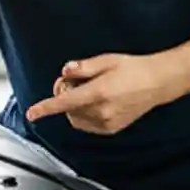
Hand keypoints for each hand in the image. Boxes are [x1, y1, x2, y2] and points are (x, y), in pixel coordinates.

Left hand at [24, 54, 178, 135]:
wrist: (158, 82)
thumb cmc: (133, 68)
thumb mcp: (106, 60)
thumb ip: (82, 67)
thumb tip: (65, 72)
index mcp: (98, 93)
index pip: (64, 102)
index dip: (45, 108)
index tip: (32, 113)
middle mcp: (102, 111)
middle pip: (67, 109)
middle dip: (64, 96)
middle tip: (74, 82)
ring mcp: (107, 122)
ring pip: (76, 119)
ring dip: (73, 107)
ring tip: (89, 91)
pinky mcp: (112, 129)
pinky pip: (87, 124)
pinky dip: (84, 114)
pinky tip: (96, 102)